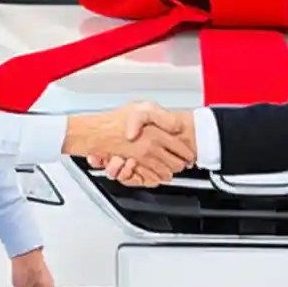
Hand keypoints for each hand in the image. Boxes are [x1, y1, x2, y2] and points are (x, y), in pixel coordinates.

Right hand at [64, 101, 193, 185]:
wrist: (97, 133)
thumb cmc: (116, 120)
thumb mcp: (142, 108)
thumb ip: (162, 116)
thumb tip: (176, 126)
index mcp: (156, 134)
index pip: (181, 148)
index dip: (188, 152)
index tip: (190, 153)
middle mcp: (151, 149)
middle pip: (177, 164)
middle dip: (182, 163)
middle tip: (184, 161)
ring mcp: (142, 160)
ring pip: (166, 174)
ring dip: (170, 171)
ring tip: (172, 167)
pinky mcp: (134, 168)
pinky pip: (151, 179)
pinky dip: (157, 177)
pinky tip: (157, 172)